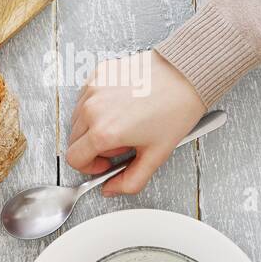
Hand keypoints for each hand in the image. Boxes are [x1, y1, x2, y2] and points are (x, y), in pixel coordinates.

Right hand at [66, 51, 205, 195]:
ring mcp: (95, 89)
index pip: (74, 159)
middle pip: (74, 140)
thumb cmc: (175, 109)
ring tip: (121, 123)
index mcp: (104, 132)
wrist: (186, 74)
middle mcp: (93, 109)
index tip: (104, 163)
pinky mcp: (100, 73)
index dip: (89, 166)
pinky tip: (119, 106)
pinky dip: (96, 106)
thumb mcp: (155, 156)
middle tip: (119, 142)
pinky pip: (86, 98)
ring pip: (78, 119)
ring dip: (93, 127)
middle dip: (93, 147)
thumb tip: (111, 188)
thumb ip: (130, 182)